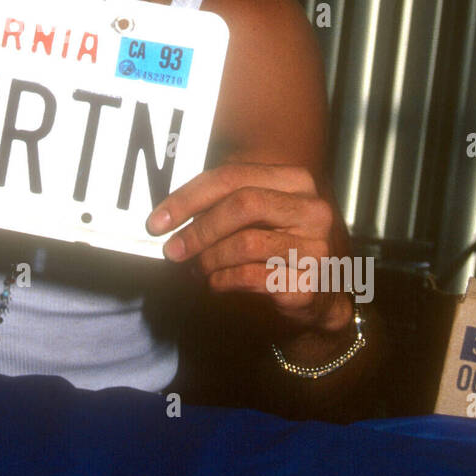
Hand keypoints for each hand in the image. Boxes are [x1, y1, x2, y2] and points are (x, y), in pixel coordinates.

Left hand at [147, 162, 353, 337]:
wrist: (317, 299)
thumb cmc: (276, 251)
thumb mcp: (255, 219)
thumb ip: (222, 205)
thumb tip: (170, 215)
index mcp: (296, 182)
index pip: (233, 176)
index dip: (188, 197)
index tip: (158, 220)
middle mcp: (312, 209)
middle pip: (242, 204)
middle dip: (198, 228)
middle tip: (171, 249)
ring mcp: (315, 247)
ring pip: (245, 243)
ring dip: (208, 259)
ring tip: (195, 268)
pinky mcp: (308, 283)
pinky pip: (251, 276)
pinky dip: (222, 280)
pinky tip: (214, 283)